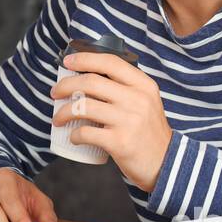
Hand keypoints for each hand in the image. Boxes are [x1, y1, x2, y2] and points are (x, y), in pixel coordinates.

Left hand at [51, 51, 172, 192]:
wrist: (166, 163)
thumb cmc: (148, 131)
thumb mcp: (146, 102)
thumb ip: (125, 88)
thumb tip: (87, 76)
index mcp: (143, 85)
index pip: (110, 62)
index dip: (85, 59)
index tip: (67, 62)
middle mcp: (137, 99)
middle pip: (90, 82)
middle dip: (66, 85)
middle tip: (55, 93)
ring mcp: (128, 120)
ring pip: (83, 106)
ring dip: (63, 112)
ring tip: (58, 118)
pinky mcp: (119, 142)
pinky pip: (86, 132)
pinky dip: (74, 135)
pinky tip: (73, 137)